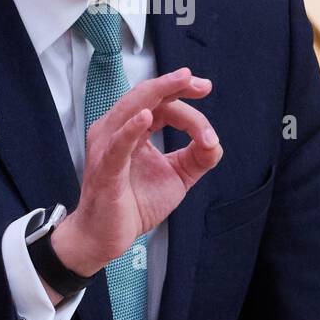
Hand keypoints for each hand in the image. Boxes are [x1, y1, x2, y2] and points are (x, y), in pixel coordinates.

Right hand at [50, 67, 222, 279]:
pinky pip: (117, 145)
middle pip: (145, 97)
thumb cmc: (133, 204)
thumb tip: (214, 142)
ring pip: (131, 109)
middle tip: (200, 82)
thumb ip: (196, 158)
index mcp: (131, 129)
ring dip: (157, 94)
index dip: (186, 103)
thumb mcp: (176, 176)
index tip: (209, 121)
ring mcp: (107, 147)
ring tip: (181, 81)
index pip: (161, 106)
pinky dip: (131, 129)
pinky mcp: (105, 169)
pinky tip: (146, 117)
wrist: (105, 237)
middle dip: (173, 84)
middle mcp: (115, 131)